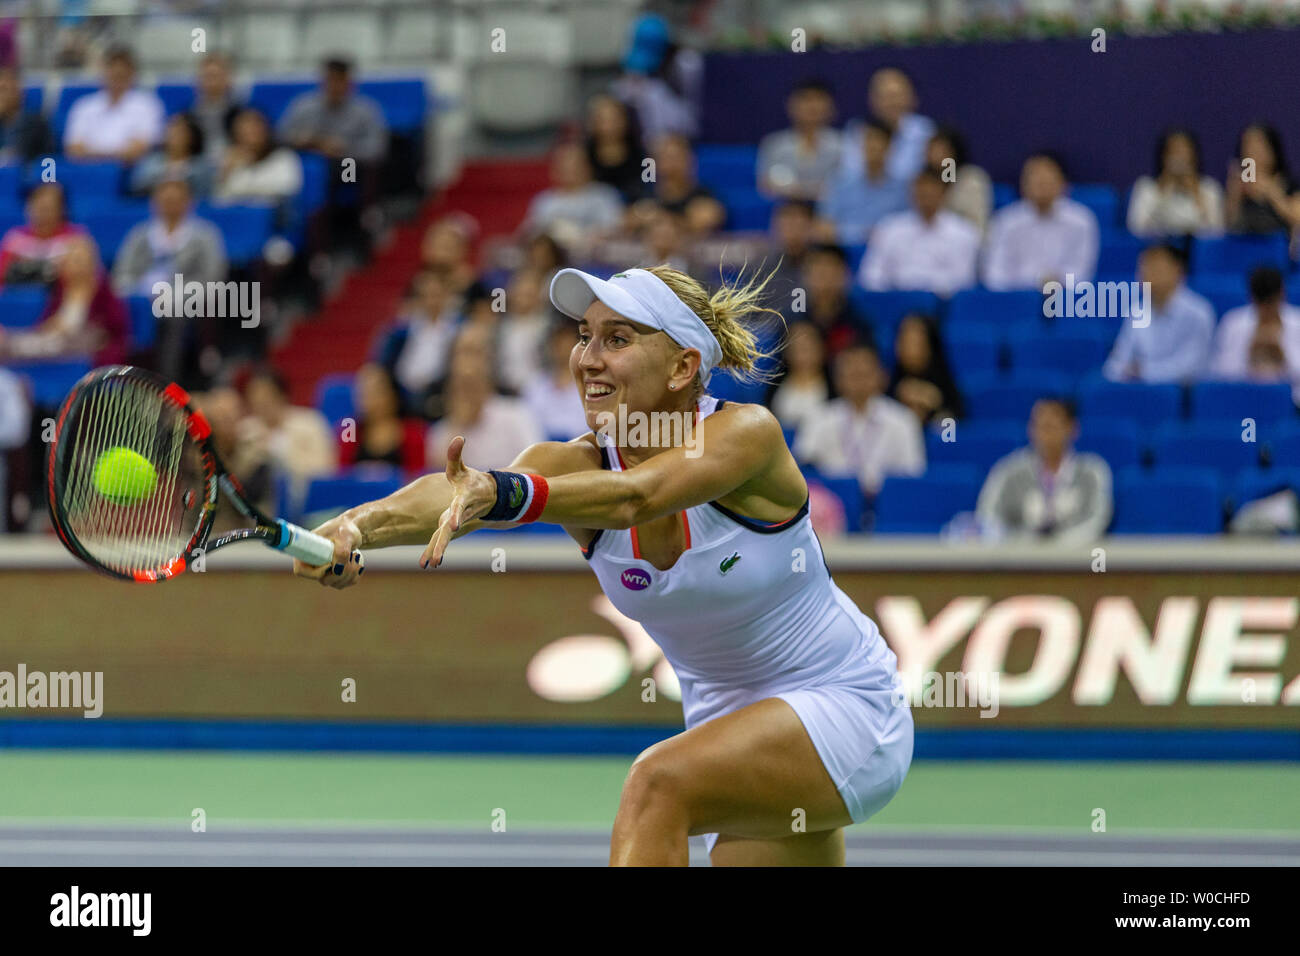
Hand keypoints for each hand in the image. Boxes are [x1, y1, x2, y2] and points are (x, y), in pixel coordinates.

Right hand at [292, 513, 365, 588]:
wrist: (352, 532)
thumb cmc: (345, 530)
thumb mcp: (345, 536)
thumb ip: (342, 551)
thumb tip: (337, 568)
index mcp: (305, 551)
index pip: (300, 570)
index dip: (316, 572)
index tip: (331, 562)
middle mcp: (312, 564)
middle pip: (324, 580)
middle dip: (343, 571)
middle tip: (353, 555)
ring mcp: (323, 572)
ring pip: (336, 584)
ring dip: (351, 573)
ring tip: (356, 556)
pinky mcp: (334, 577)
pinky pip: (344, 584)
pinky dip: (354, 576)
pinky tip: (358, 563)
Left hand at [420, 435, 495, 568]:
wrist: (490, 498)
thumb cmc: (472, 481)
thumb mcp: (462, 467)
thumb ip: (456, 454)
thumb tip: (458, 437)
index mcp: (462, 499)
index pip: (458, 508)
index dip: (456, 515)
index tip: (453, 526)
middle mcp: (459, 513)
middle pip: (449, 530)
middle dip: (443, 543)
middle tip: (437, 558)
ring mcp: (455, 522)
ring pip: (444, 537)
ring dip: (437, 550)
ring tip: (430, 564)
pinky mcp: (449, 527)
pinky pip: (440, 539)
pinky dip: (433, 549)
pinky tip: (425, 563)